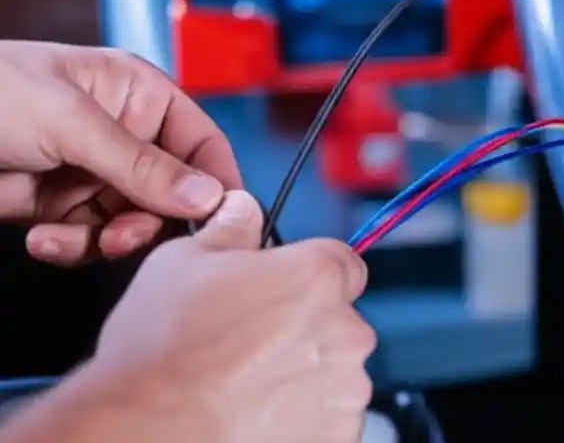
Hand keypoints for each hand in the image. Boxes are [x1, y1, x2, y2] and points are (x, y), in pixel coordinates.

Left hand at [0, 41, 240, 264]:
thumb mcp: (72, 123)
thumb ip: (142, 165)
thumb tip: (208, 196)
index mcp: (136, 93)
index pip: (200, 142)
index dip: (214, 181)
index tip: (218, 219)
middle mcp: (121, 133)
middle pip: (171, 192)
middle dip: (150, 220)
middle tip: (126, 237)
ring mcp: (89, 171)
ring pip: (131, 221)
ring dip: (107, 239)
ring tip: (80, 239)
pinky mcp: (57, 205)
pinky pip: (89, 237)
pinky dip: (72, 246)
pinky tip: (43, 238)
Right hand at [0, 192, 375, 442]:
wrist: (151, 432)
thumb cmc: (161, 354)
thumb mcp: (180, 263)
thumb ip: (230, 230)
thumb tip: (245, 210)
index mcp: (317, 278)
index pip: (342, 263)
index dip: (308, 277)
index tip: (281, 291)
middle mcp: (345, 331)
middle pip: (338, 319)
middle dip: (304, 328)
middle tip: (249, 344)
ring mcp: (345, 389)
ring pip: (335, 371)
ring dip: (305, 375)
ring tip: (246, 385)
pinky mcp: (337, 434)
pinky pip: (331, 418)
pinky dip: (305, 418)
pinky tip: (259, 415)